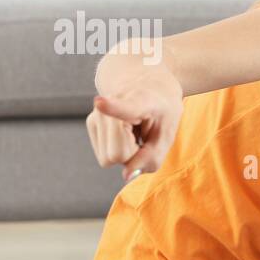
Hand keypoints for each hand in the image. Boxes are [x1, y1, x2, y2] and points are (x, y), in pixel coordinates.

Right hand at [85, 66, 183, 181]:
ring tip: (135, 132)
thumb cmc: (162, 110)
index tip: (99, 102)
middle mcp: (111, 104)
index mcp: (139, 101)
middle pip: (117, 155)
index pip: (124, 107)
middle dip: (133, 155)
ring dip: (126, 153)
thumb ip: (152, 157)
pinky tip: (126, 132)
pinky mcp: (91, 123)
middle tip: (144, 136)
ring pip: (108, 158)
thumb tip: (127, 176)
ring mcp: (97, 114)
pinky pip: (105, 156)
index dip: (112, 108)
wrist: (147, 83)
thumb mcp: (168, 133)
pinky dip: (118, 150)